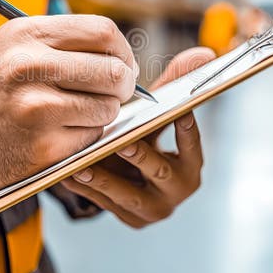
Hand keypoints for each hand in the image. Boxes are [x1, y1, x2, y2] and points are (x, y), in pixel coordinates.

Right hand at [0, 15, 136, 195]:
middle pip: (113, 70)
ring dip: (104, 111)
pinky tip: (63, 131)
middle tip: (115, 90)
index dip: (122, 49)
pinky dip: (87, 134)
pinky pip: (93, 136)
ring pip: (108, 106)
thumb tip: (119, 54)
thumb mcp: (10, 45)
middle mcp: (31, 67)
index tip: (122, 62)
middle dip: (123, 83)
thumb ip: (60, 41)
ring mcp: (38, 109)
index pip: (102, 31)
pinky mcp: (45, 146)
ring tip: (81, 111)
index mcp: (26, 34)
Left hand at [61, 47, 215, 227]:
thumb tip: (205, 52)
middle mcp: (175, 191)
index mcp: (190, 166)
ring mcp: (151, 209)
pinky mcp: (127, 219)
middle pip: (159, 173)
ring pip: (127, 195)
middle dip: (142, 156)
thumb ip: (175, 86)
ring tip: (84, 162)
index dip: (187, 132)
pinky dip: (84, 188)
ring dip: (105, 178)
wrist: (130, 179)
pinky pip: (102, 204)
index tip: (180, 112)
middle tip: (123, 142)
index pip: (192, 148)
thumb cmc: (146, 139)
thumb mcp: (159, 117)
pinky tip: (67, 173)